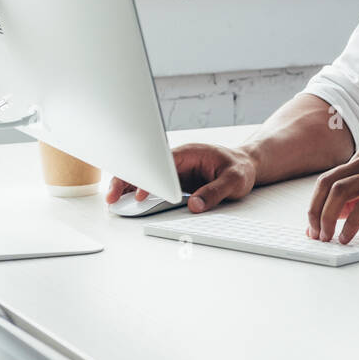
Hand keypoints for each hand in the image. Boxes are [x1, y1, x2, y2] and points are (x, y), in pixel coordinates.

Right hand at [105, 142, 257, 212]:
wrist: (246, 165)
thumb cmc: (240, 168)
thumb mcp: (234, 180)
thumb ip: (215, 192)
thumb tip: (194, 206)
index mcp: (189, 153)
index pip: (161, 162)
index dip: (149, 176)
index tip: (140, 193)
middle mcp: (178, 160)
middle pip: (146, 167)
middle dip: (128, 180)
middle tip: (112, 197)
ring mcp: (175, 171)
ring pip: (146, 177)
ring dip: (129, 187)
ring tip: (113, 201)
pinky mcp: (176, 181)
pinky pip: (154, 186)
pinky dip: (140, 193)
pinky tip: (128, 202)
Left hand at [308, 145, 358, 243]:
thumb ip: (358, 197)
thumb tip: (332, 216)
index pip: (329, 178)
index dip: (315, 204)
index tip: (312, 226)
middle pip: (328, 183)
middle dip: (315, 211)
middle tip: (315, 233)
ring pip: (341, 191)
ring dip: (328, 218)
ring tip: (328, 238)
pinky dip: (350, 224)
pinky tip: (347, 236)